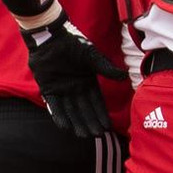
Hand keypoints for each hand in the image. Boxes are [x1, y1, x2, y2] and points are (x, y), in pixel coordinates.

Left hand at [21, 12, 126, 138]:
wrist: (51, 36)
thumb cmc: (74, 43)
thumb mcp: (92, 56)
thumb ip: (106, 68)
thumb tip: (124, 76)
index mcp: (87, 81)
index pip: (96, 102)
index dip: (101, 114)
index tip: (107, 126)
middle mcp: (75, 88)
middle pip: (84, 109)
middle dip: (90, 122)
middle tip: (96, 135)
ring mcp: (62, 89)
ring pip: (70, 110)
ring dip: (76, 123)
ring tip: (83, 135)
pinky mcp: (48, 88)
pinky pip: (54, 105)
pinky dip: (59, 115)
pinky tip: (65, 126)